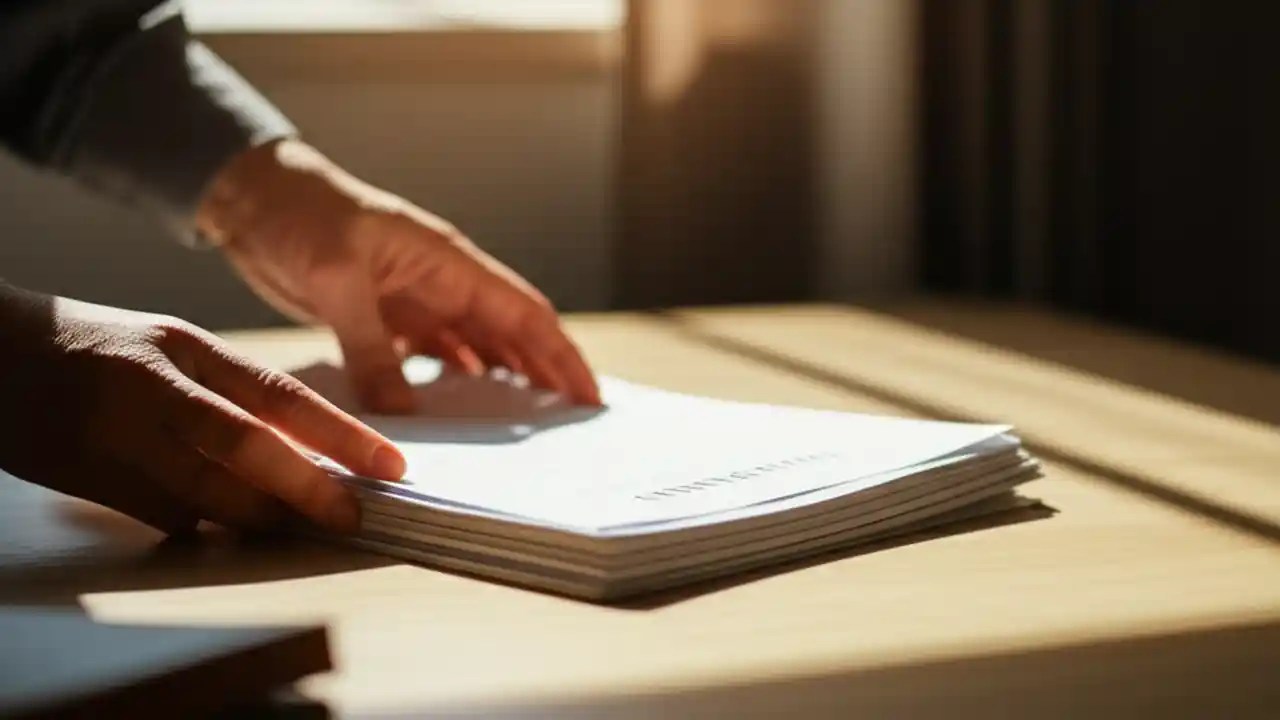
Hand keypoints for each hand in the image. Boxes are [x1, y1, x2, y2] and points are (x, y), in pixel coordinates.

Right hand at [0, 284, 404, 534]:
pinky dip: (198, 524)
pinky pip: (158, 514)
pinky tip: (223, 528)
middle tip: (352, 516)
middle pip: (248, 446)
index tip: (390, 466)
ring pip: (205, 492)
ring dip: (257, 517)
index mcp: (186, 347)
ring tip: (298, 527)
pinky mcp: (84, 473)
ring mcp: (116, 432)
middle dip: (308, 489)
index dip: (342, 434)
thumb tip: (299, 452)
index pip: (280, 395)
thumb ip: (227, 394)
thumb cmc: (96, 348)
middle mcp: (155, 387)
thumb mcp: (168, 349)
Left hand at [197, 139, 600, 413]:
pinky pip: (428, 359)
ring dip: (500, 384)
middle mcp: (441, 283)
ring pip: (474, 350)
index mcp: (448, 263)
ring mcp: (414, 302)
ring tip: (524, 430)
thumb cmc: (300, 215)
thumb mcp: (335, 279)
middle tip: (572, 424)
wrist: (250, 197)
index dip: (561, 355)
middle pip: (510, 336)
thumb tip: (402, 417)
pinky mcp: (383, 319)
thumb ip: (370, 347)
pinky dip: (446, 388)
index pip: (524, 313)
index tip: (588, 394)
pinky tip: (454, 417)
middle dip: (544, 376)